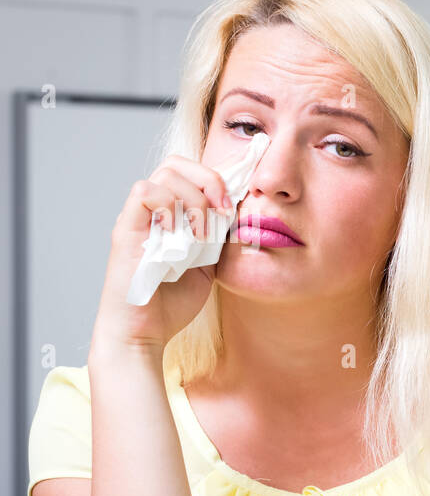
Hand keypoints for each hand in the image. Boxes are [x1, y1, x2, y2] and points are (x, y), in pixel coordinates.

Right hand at [92, 153, 233, 353]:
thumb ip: (219, 237)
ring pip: (166, 174)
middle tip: (222, 212)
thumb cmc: (172, 302)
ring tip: (201, 234)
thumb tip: (239, 212)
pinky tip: (180, 236)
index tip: (232, 207)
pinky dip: (169, 207)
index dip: (215, 180)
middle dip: (209, 181)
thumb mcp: (209, 264)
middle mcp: (151, 211)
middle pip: (177, 164)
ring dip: (194, 200)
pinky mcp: (125, 229)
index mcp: (170, 215)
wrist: (146, 332)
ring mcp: (137, 218)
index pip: (190, 173)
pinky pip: (145, 192)